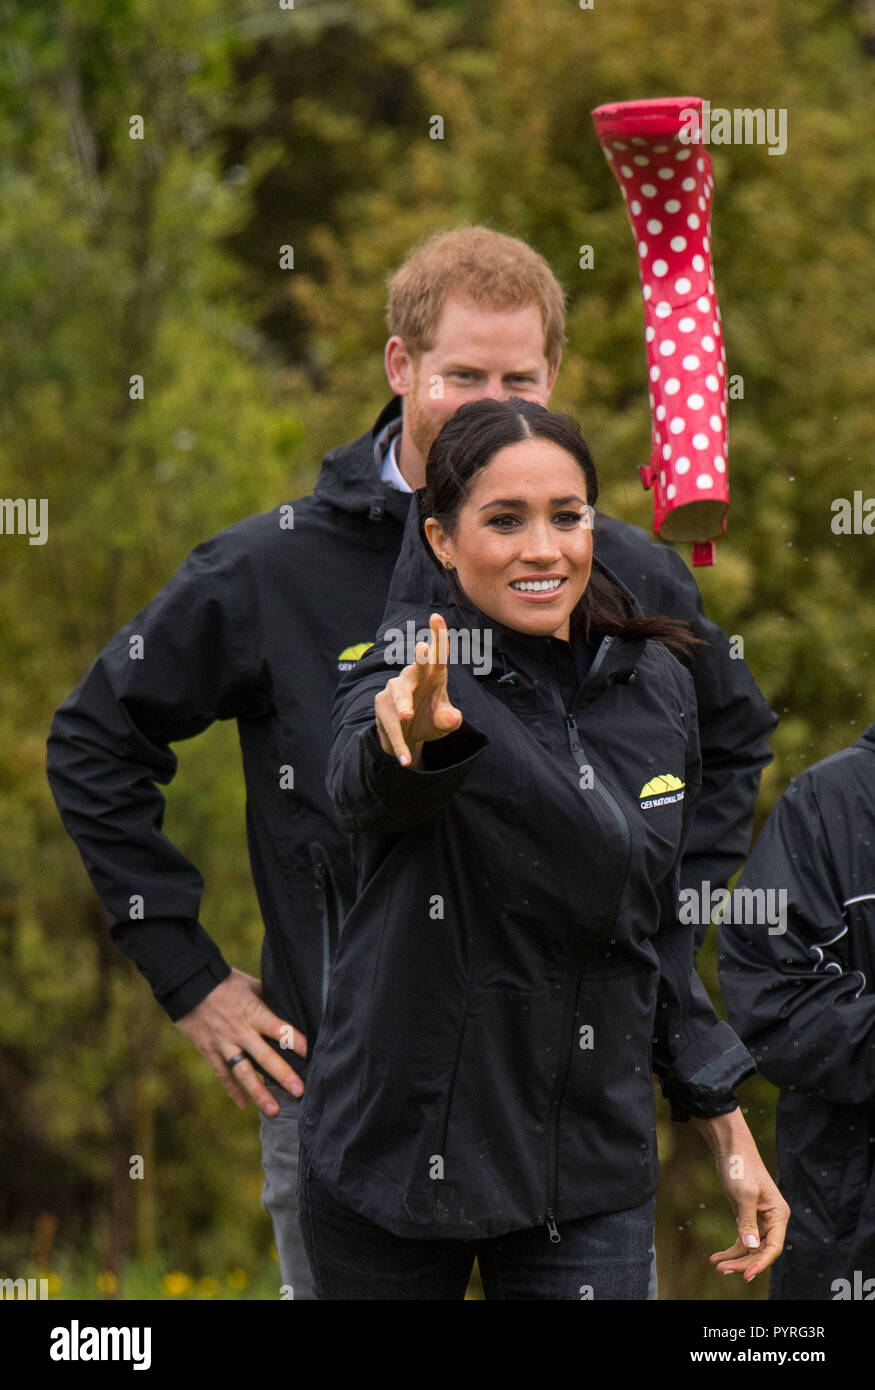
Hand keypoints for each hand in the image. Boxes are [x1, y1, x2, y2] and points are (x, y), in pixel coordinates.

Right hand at [174, 967, 306, 1116]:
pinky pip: (222, 1074)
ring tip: (274, 1110)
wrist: (188, 984)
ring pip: (242, 1072)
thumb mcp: (251, 985)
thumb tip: (290, 1008)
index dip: (295, 1040)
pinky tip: (244, 1106)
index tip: (311, 1053)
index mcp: (253, 1011)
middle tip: (299, 1091)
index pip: (278, 1028)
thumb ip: (269, 999)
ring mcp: (223, 1044)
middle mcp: (240, 1031)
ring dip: (259, 1092)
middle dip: (282, 1075)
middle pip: (263, 1057)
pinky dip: (233, 1090)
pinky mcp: (209, 1051)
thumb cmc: (225, 981)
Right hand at [375, 612, 462, 766]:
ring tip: (407, 717)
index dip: (439, 636)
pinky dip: (400, 744)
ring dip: (403, 708)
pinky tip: (406, 760)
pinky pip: (392, 726)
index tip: (437, 617)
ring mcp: (394, 691)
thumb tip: (453, 719)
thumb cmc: (431, 719)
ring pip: (398, 698)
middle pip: (417, 668)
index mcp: (433, 675)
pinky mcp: (382, 708)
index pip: (438, 655)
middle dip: (421, 659)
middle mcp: (412, 678)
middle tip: (424, 649)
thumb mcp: (443, 722)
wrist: (409, 736)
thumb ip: (449, 719)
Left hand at [693, 1111, 789, 1282]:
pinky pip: (742, 1240)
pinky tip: (716, 1257)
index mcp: (779, 1214)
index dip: (761, 1263)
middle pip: (761, 1250)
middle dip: (743, 1262)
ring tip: (717, 1266)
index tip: (746, 1274)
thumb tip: (751, 1248)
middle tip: (724, 1270)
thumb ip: (747, 1222)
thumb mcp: (744, 1195)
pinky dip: (731, 1249)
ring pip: (750, 1248)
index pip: (774, 1247)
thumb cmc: (741, 1167)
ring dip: (735, 1258)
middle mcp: (772, 1220)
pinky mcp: (746, 1217)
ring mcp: (759, 1220)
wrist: (730, 1149)